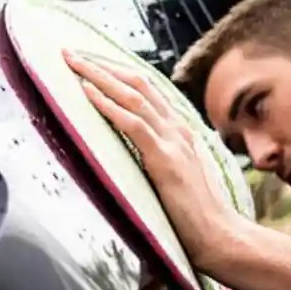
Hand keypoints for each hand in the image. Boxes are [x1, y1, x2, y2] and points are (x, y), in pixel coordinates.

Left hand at [63, 49, 241, 270]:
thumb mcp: (173, 175)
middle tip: (71, 52)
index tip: (89, 60)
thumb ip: (156, 157)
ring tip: (73, 62)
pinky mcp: (165, 159)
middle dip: (102, 64)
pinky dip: (108, 105)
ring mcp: (173, 141)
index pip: (146, 88)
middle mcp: (177, 128)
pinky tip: (88, 92)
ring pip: (133, 95)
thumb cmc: (194, 214)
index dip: (116, 70)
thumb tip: (129, 151)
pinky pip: (133, 123)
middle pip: (137, 82)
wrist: (219, 236)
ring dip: (99, 75)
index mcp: (179, 129)